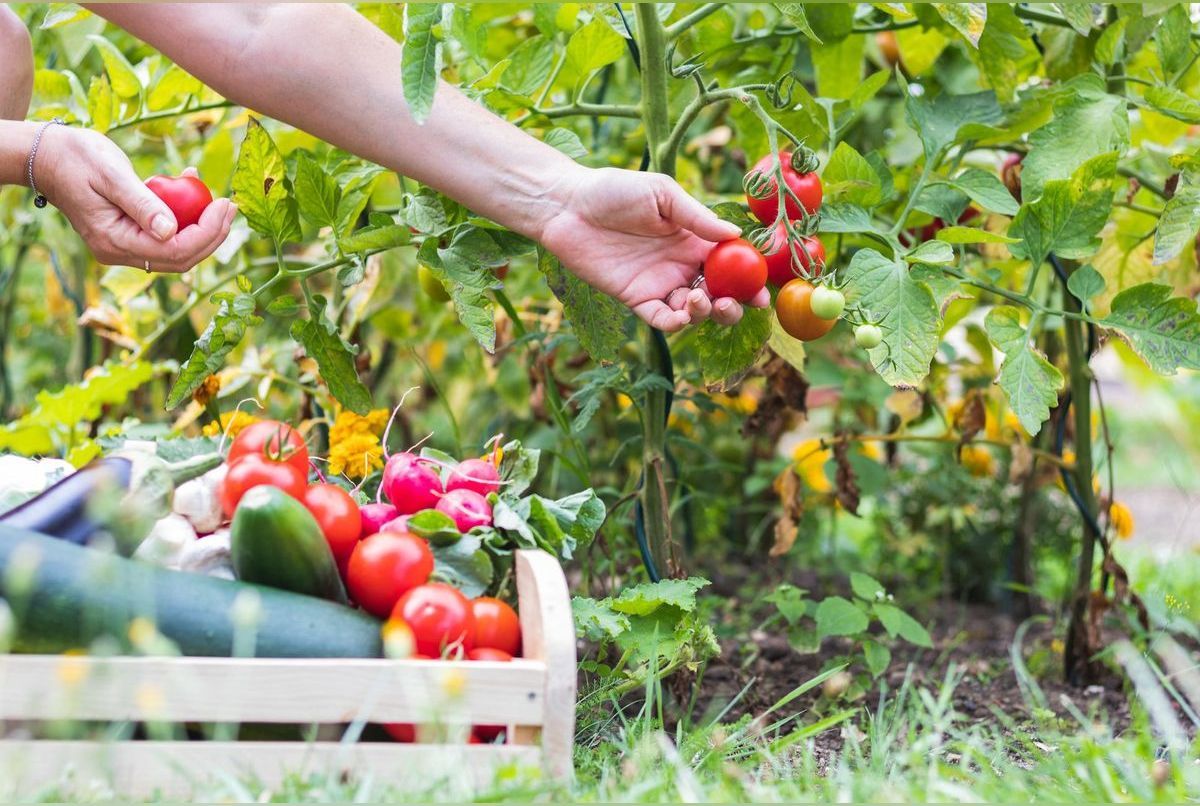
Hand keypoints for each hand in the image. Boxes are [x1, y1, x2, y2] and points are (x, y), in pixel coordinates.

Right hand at [37, 126, 234, 271]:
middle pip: (181, 257)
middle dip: (212, 234)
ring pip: (177, 249)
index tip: (225, 205)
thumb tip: (171, 231)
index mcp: (114, 241)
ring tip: (216, 197)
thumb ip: (142, 204)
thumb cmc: (76, 157)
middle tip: (230, 205)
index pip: (174, 251)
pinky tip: (190, 185)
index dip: (207, 233)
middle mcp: (120, 252)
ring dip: (202, 226)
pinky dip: (184, 216)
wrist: (48, 156)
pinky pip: (166, 235)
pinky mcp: (130, 235)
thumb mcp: (111, 175)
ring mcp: (125, 247)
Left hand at [537, 167, 768, 331]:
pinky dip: (675, 323)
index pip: (732, 265)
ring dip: (705, 313)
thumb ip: (697, 217)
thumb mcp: (662, 194)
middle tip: (733, 303)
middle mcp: (682, 265)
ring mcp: (660, 284)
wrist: (568, 205)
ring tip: (698, 299)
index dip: (749, 280)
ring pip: (693, 312)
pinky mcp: (636, 299)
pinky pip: (661, 320)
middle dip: (733, 305)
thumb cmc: (615, 190)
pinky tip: (681, 315)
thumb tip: (735, 235)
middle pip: (719, 294)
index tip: (762, 291)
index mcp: (695, 240)